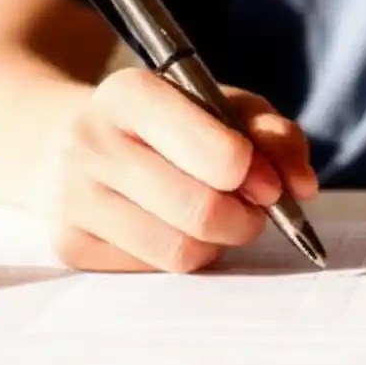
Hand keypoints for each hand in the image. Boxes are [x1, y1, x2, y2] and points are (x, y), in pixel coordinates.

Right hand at [47, 68, 317, 272]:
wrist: (63, 143)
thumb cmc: (161, 124)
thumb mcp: (217, 106)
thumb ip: (270, 134)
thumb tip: (302, 186)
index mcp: (131, 93)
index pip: (219, 154)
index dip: (258, 176)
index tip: (269, 183)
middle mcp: (92, 142)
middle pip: (203, 211)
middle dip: (245, 219)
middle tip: (251, 211)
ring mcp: (74, 197)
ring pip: (180, 251)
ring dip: (216, 243)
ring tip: (213, 219)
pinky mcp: (70, 244)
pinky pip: (153, 271)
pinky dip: (180, 256)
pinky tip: (170, 229)